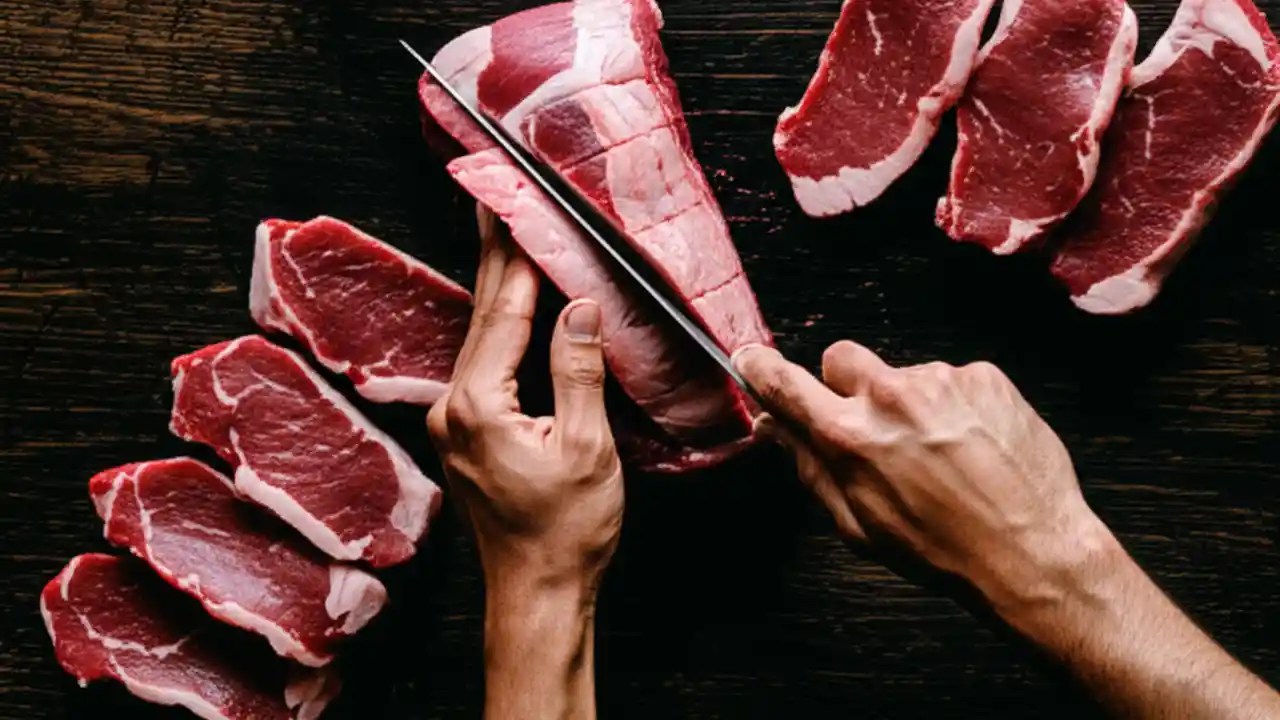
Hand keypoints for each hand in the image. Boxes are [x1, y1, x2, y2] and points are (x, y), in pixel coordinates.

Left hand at [427, 224, 623, 597]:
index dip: (518, 257)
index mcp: (479, 405)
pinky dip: (502, 326)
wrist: (536, 594)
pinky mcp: (466, 433)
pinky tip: (514, 306)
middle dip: (498, 256)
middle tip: (499, 197)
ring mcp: (454, 421)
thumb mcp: (586, 449)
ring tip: (507, 235)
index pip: (504, 312)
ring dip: (499, 288)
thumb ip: (578, 372)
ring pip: (481, 337)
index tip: (522, 206)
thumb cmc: (566, 533)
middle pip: (483, 316)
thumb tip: (579, 308)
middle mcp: (453, 407)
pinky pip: (484, 363)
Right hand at [733, 341, 1109, 613]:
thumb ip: (808, 466)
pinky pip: (950, 379)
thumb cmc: (943, 548)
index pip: (785, 383)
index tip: (751, 361)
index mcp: (850, 437)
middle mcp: (890, 397)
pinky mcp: (983, 375)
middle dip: (845, 385)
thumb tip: (775, 428)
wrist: (1030, 549)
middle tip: (870, 429)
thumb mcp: (857, 524)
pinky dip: (954, 406)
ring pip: (901, 374)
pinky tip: (969, 445)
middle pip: (840, 358)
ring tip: (939, 454)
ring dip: (908, 404)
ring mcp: (940, 380)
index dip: (761, 369)